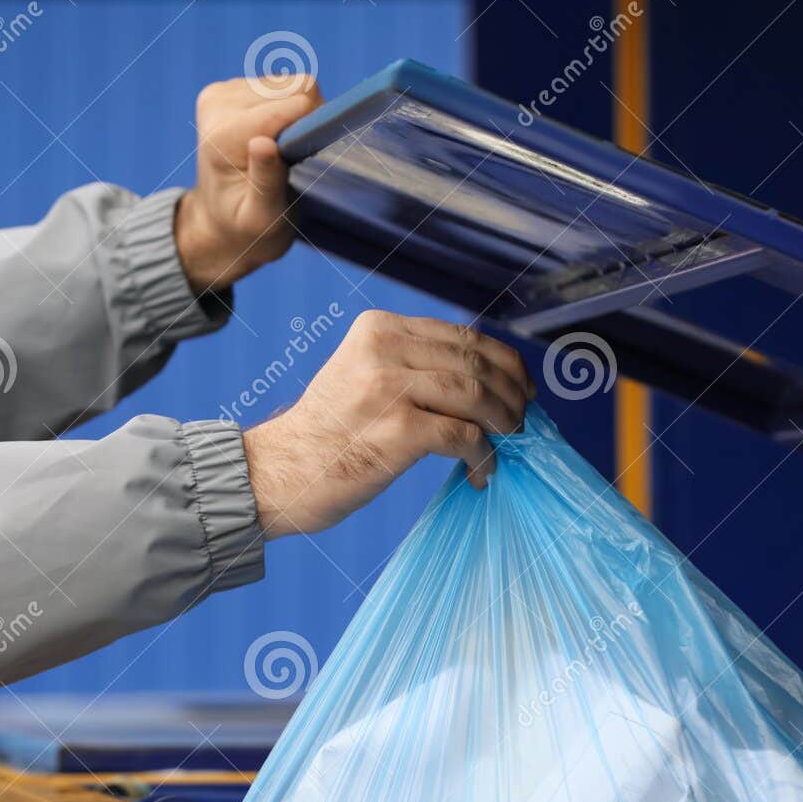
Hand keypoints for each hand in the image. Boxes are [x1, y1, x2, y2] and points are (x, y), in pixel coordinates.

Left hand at [175, 76, 323, 292]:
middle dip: (305, 121)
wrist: (220, 224)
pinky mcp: (230, 89)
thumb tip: (264, 143)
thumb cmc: (246, 228)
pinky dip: (287, 110)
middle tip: (294, 160)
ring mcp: (222, 92)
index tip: (306, 163)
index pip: (293, 106)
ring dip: (297, 116)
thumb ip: (266, 181)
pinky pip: (280, 85)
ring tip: (284, 152)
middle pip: (294, 89)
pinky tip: (275, 138)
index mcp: (223, 135)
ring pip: (290, 84)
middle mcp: (218, 104)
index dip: (312, 131)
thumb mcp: (261, 218)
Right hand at [242, 311, 536, 537]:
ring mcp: (390, 388)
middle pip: (477, 364)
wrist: (278, 472)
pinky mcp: (397, 431)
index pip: (464, 337)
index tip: (524, 388)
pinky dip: (484, 457)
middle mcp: (384, 348)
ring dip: (505, 425)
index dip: (506, 362)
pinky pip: (465, 438)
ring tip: (509, 445)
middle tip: (523, 423)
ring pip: (478, 396)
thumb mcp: (363, 375)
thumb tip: (485, 379)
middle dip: (512, 395)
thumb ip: (412, 365)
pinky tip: (481, 473)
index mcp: (380, 328)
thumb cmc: (327, 434)